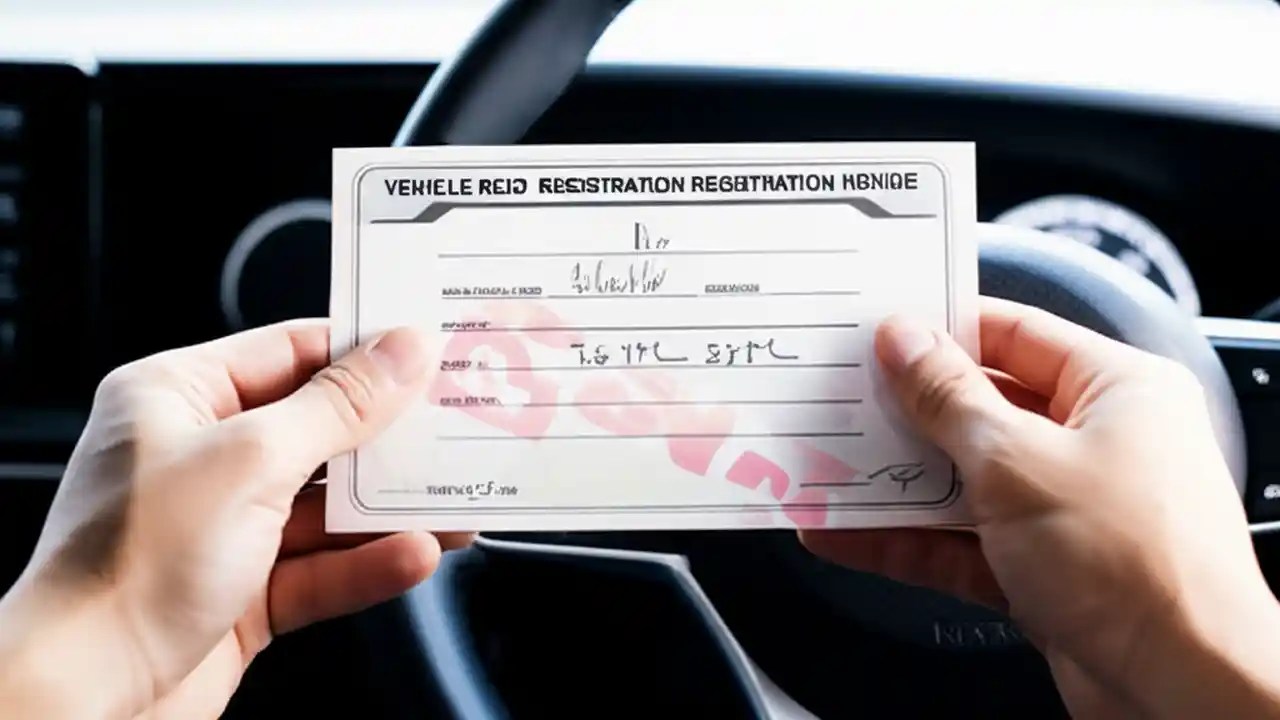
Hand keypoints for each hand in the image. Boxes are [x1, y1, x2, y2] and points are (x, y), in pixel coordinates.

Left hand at [0, 321, 470, 718]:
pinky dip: (368, 563)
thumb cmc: (127, 568)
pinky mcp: (245, 592)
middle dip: (387, 439)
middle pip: (319, 431)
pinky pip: (322, 568)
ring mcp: (223, 528)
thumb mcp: (251, 461)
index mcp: (177, 398)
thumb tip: (401, 352)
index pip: (289, 353)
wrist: (84, 698)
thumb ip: (338, 407)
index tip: (428, 353)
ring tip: (450, 502)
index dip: (362, 353)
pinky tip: (412, 555)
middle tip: (454, 428)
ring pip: (327, 506)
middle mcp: (199, 457)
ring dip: (388, 510)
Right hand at [801, 298, 1279, 718]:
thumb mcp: (1016, 461)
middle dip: (906, 412)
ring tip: (828, 467)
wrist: (1183, 689)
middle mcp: (1096, 444)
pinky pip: (960, 542)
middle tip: (840, 401)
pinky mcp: (1042, 570)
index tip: (878, 331)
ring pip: (963, 481)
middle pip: (980, 409)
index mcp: (1115, 391)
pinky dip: (906, 539)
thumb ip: (948, 398)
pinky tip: (848, 534)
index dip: (942, 330)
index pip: (1014, 334)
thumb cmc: (1136, 563)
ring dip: (895, 481)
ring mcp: (1067, 511)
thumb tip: (905, 342)